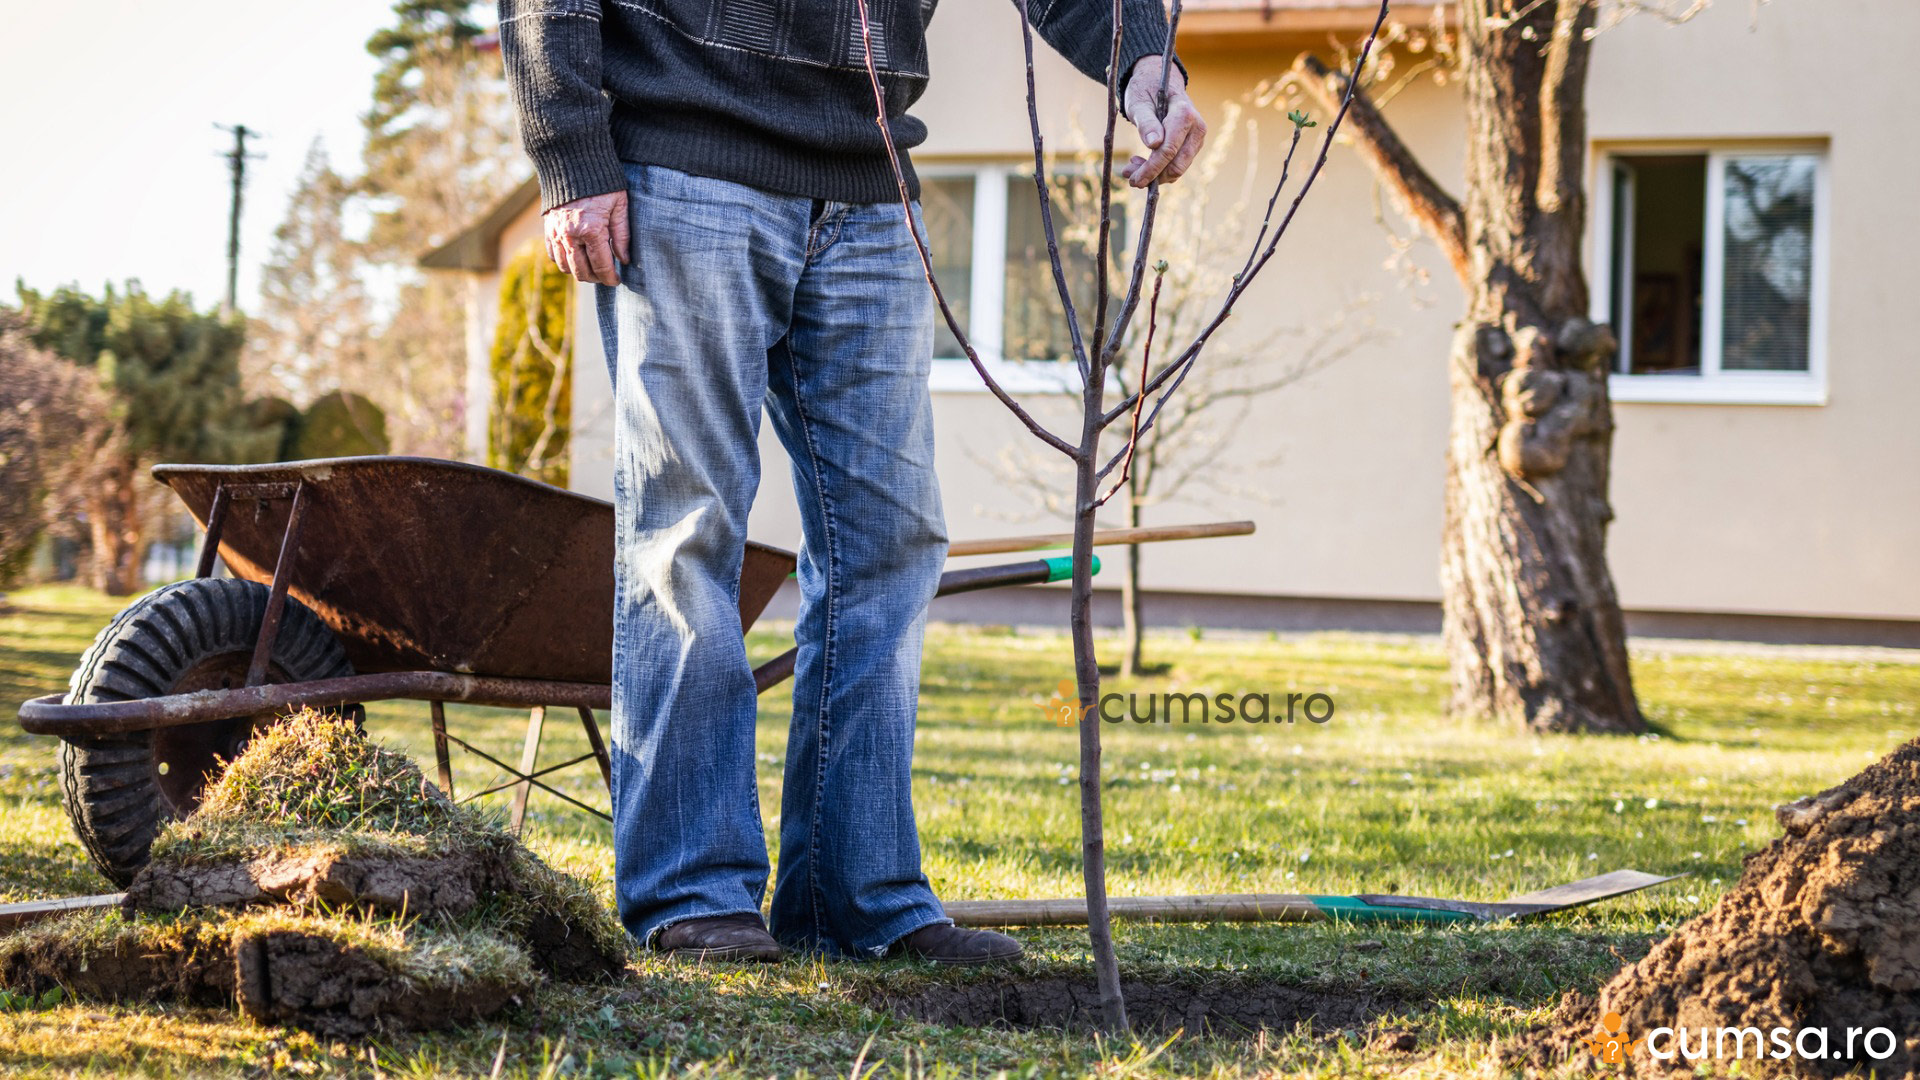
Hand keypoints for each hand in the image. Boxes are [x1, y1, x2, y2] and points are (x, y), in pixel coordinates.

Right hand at [544, 189, 629, 285]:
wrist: (573, 163)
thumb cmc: (603, 183)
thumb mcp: (620, 206)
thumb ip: (622, 236)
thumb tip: (623, 260)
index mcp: (592, 230)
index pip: (601, 265)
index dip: (610, 278)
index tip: (616, 281)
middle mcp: (571, 235)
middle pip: (582, 271)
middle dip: (596, 279)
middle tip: (606, 276)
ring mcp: (557, 233)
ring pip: (565, 267)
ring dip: (579, 272)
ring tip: (592, 269)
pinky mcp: (548, 229)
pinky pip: (553, 255)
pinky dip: (563, 261)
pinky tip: (576, 258)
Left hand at [1120, 56, 1206, 187]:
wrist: (1159, 82)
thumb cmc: (1146, 90)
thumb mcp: (1139, 103)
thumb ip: (1146, 122)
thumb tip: (1154, 144)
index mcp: (1184, 114)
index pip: (1169, 150)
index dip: (1152, 169)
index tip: (1134, 180)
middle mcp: (1196, 128)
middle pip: (1177, 165)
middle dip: (1152, 176)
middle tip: (1128, 174)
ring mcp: (1197, 139)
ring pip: (1178, 169)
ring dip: (1154, 174)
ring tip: (1132, 166)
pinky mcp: (1192, 146)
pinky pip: (1177, 165)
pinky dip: (1160, 169)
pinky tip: (1142, 162)